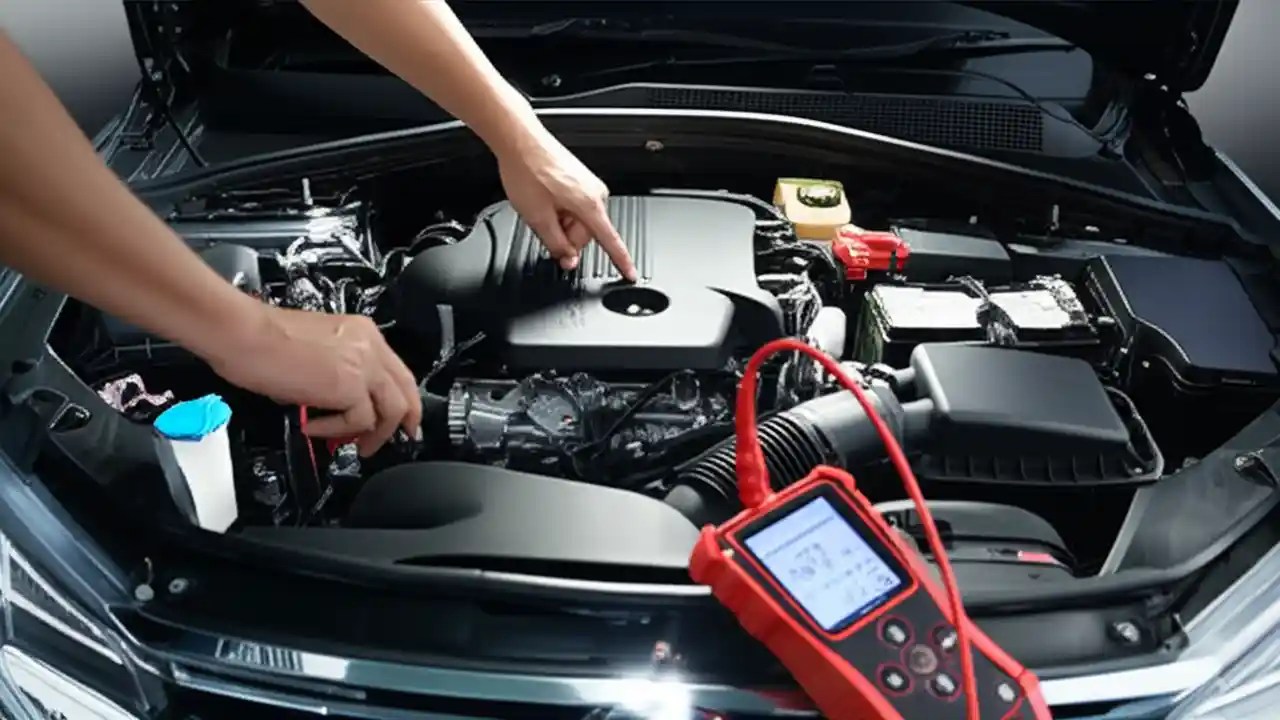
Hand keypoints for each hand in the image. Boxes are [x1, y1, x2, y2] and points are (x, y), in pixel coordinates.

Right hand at [204, 304, 421, 456]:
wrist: (243, 333)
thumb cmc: (262, 339)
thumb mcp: (316, 351)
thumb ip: (337, 372)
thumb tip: (337, 403)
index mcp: (362, 333)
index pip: (397, 370)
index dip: (404, 398)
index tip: (402, 420)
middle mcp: (369, 345)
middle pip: (405, 390)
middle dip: (403, 422)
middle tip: (392, 440)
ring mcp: (363, 365)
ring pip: (392, 409)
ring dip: (373, 434)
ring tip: (352, 445)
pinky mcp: (350, 386)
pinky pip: (359, 421)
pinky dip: (337, 431)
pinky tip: (312, 428)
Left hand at [497, 127, 637, 280]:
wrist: (520, 141)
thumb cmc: (528, 171)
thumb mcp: (537, 218)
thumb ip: (556, 245)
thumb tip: (568, 259)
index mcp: (589, 205)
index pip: (610, 241)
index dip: (621, 261)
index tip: (630, 274)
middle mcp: (595, 194)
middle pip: (585, 234)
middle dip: (564, 236)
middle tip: (542, 223)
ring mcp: (588, 185)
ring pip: (577, 221)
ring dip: (559, 222)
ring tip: (540, 206)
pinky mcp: (579, 180)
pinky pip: (574, 206)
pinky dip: (559, 209)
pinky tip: (544, 198)